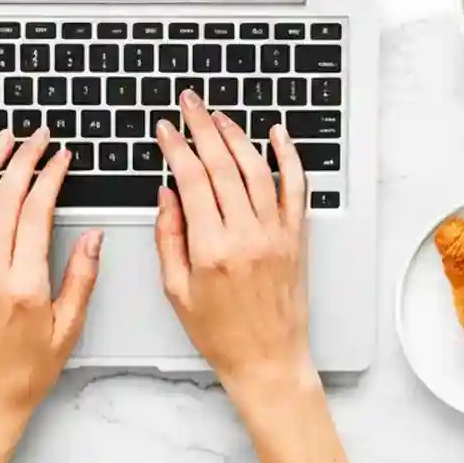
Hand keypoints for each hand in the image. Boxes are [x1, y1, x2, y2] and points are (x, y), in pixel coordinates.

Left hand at [0, 128, 102, 462]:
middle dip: (21, 158)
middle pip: (2, 197)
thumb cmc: (25, 373)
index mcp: (23, 284)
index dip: (50, 176)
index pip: (35, 211)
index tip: (62, 157)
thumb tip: (92, 236)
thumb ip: (82, 277)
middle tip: (37, 136)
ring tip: (2, 141)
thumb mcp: (68, 328)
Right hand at [155, 90, 311, 393]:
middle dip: (203, 126)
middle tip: (190, 103)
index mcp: (211, 249)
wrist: (268, 359)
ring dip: (237, 135)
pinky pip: (297, 187)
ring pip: (257, 168)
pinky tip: (278, 135)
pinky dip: (289, 157)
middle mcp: (247, 235)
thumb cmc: (221, 333)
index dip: (176, 146)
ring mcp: (277, 233)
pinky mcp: (298, 237)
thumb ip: (168, 236)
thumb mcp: (176, 290)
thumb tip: (167, 193)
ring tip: (219, 115)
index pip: (191, 179)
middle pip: (223, 164)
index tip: (166, 128)